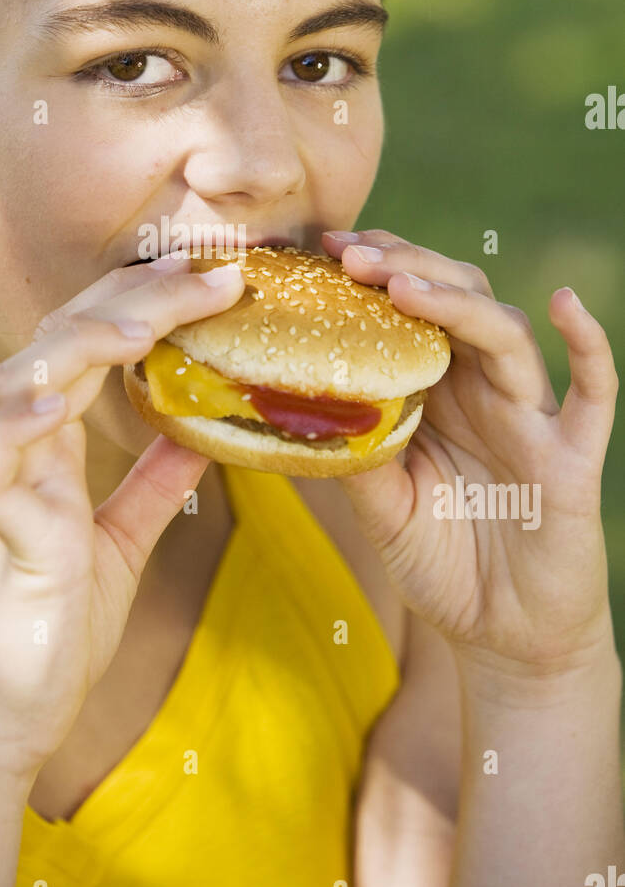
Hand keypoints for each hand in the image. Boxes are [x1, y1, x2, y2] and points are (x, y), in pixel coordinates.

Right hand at [0, 253, 244, 777]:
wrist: (5, 716)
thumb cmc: (57, 625)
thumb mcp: (124, 540)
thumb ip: (156, 481)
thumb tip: (204, 429)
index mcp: (51, 445)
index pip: (91, 344)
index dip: (142, 301)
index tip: (204, 274)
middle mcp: (21, 450)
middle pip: (63, 343)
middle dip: (134, 301)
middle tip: (207, 277)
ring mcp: (1, 485)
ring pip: (19, 383)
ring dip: (79, 345)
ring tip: (145, 325)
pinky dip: (20, 427)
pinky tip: (58, 405)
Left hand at [321, 229, 619, 680]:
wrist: (503, 637)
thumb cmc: (442, 561)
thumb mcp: (381, 505)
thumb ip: (352, 451)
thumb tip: (295, 400)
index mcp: (437, 392)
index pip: (410, 309)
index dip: (376, 273)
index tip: (325, 249)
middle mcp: (483, 391)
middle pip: (455, 301)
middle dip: (406, 269)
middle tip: (350, 256)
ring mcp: (529, 418)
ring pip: (504, 335)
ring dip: (456, 302)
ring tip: (403, 285)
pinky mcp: (572, 457)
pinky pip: (592, 394)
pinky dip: (588, 345)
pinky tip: (564, 304)